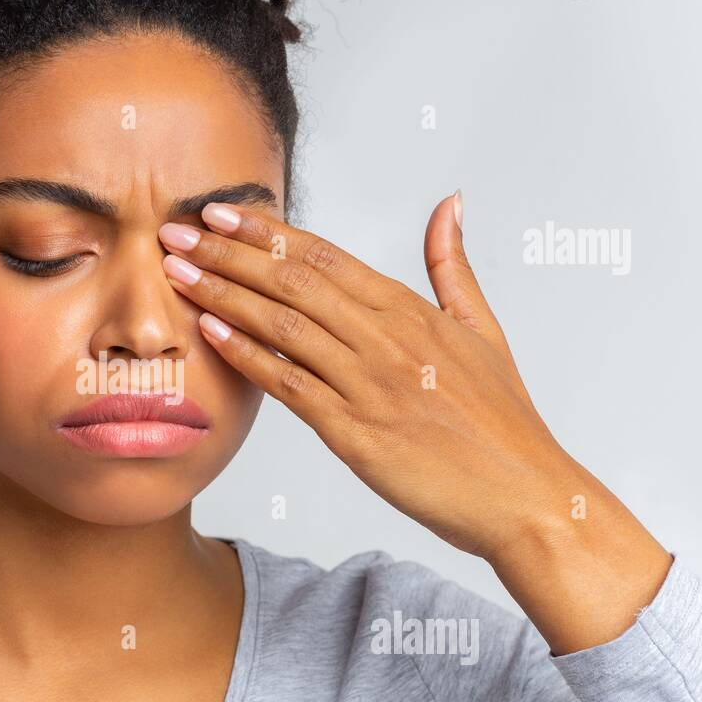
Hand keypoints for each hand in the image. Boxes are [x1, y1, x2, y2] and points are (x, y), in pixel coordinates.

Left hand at [158, 193, 671, 653]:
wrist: (526, 497)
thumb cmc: (504, 422)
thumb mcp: (484, 330)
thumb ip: (453, 266)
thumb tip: (449, 204)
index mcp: (412, 311)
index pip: (326, 257)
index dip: (268, 231)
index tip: (222, 211)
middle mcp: (386, 339)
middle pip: (293, 281)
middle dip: (228, 252)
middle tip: (176, 230)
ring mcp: (370, 385)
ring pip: (283, 326)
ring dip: (223, 295)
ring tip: (175, 272)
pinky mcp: (356, 434)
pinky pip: (290, 386)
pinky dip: (248, 355)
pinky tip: (210, 332)